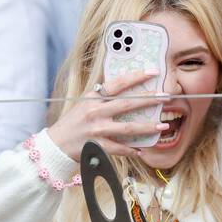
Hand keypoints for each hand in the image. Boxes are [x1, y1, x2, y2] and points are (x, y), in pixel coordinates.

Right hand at [46, 69, 169, 163]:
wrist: (55, 144)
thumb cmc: (73, 122)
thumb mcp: (84, 103)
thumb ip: (102, 96)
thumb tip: (125, 86)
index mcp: (93, 98)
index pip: (117, 84)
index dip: (136, 77)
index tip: (153, 72)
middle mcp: (95, 112)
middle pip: (128, 104)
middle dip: (149, 100)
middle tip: (166, 97)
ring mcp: (97, 130)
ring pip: (128, 128)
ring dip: (148, 127)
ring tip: (163, 125)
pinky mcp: (97, 146)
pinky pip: (120, 148)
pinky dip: (131, 150)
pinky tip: (141, 150)